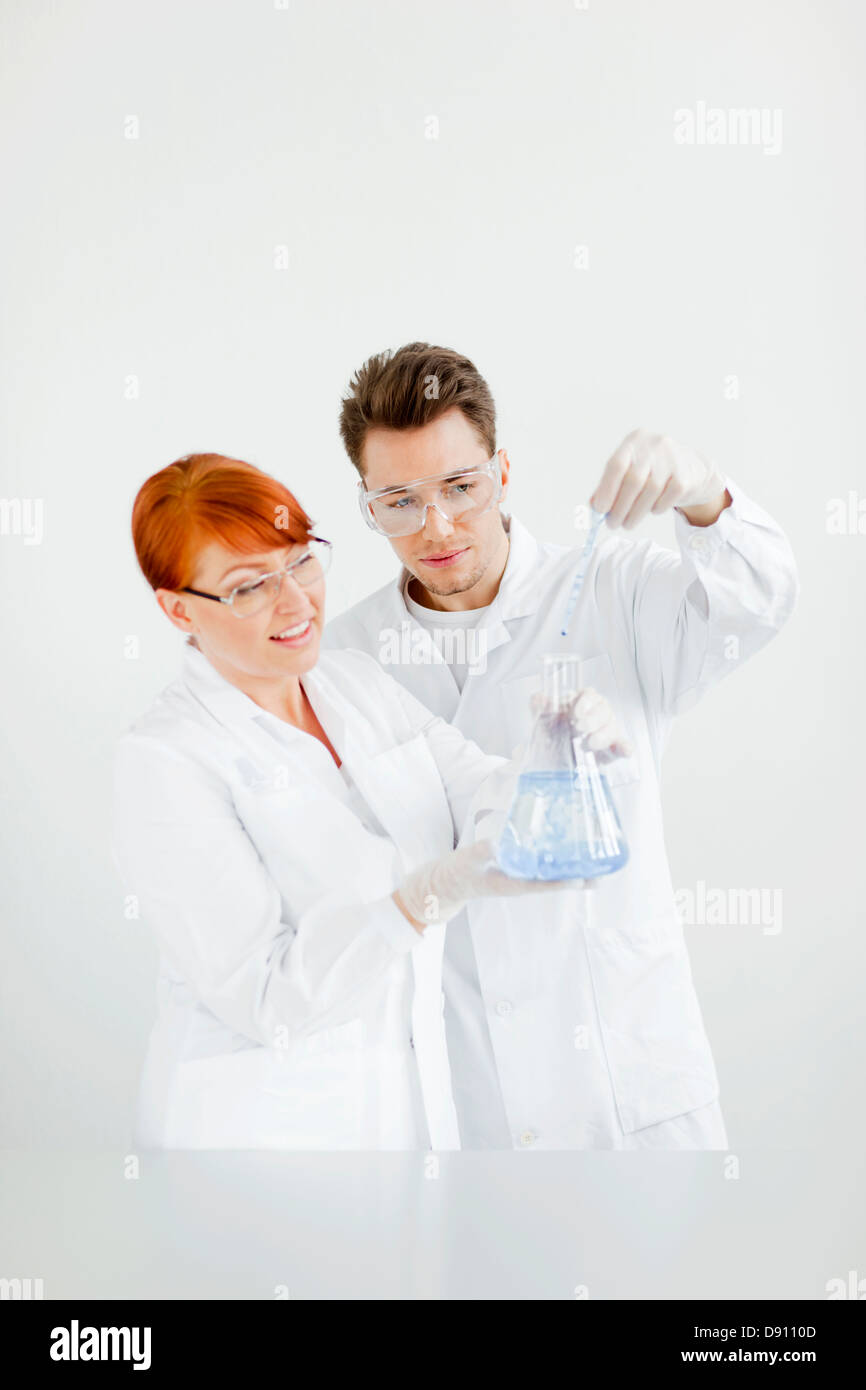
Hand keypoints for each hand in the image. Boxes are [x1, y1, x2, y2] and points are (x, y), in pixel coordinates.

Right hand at [394, 839, 586, 929]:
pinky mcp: (516, 869)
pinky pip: (540, 866)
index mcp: (510, 883)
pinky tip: (563, 847)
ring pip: (550, 874)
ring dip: (570, 867)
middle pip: (555, 881)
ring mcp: (519, 876)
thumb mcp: (466, 862)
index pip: (544, 885)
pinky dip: (555, 858)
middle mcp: (520, 881)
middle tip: (603, 870)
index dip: (566, 882)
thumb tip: (497, 844)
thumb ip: (480, 853)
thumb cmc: (455, 874)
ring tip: (594, 859)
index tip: (587, 880)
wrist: (444, 883)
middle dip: (578, 876)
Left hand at [529, 687, 632, 762]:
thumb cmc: (550, 740)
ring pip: (613, 727)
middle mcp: (596, 716)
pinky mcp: (611, 751)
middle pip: (604, 709)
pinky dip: (625, 747)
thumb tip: (539, 698)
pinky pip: (623, 746)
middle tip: (579, 729)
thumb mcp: (541, 724)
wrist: (551, 767)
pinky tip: (624, 750)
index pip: (590, 694)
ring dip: (603, 735)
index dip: (584, 702)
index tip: (574, 714)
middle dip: (593, 719)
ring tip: (589, 744)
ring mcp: (605, 733)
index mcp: (580, 704)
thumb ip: (539, 709)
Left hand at [590, 428, 727, 529]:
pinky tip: (652, 510)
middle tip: (612, 524)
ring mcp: (672, 459)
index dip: (607, 490)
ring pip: (650, 491)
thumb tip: (594, 506)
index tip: (600, 510)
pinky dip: (656, 508)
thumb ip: (610, 485)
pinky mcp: (685, 475)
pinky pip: (667, 498)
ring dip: (636, 513)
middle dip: (620, 507)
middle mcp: (654, 445)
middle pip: (633, 480)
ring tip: (628, 523)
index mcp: (634, 441)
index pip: (616, 465)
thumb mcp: (630, 469)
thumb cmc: (653, 470)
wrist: (692, 468)